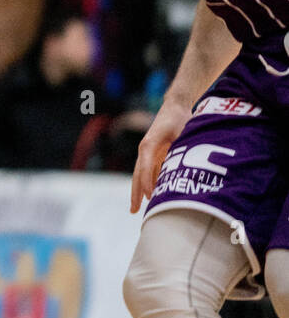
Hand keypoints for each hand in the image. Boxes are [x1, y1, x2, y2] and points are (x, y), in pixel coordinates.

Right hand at [131, 98, 190, 212]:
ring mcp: (148, 152)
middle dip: (135, 193)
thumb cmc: (178, 118)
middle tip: (133, 210)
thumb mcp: (181, 132)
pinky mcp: (153, 153)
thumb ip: (180, 149)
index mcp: (148, 145)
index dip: (147, 183)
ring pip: (141, 175)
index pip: (145, 167)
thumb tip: (184, 170)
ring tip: (139, 208)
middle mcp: (145, 150)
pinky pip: (150, 171)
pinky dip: (149, 183)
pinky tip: (152, 195)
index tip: (149, 197)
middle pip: (138, 174)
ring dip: (140, 191)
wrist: (174, 107)